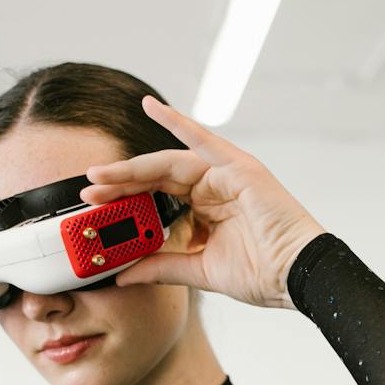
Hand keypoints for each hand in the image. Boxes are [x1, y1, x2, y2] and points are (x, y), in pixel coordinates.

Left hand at [79, 95, 327, 310]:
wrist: (298, 278)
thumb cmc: (264, 274)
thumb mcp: (200, 271)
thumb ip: (162, 266)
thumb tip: (123, 275)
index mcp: (208, 210)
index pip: (157, 198)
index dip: (125, 201)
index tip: (94, 208)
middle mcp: (215, 187)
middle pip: (156, 179)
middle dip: (119, 185)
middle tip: (86, 191)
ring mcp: (227, 175)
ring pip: (167, 165)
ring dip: (131, 169)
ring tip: (98, 177)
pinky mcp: (239, 168)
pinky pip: (202, 140)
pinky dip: (177, 121)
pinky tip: (150, 106)